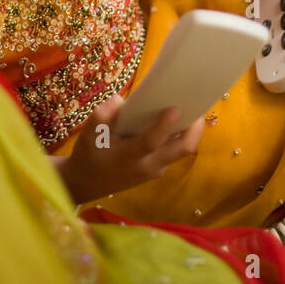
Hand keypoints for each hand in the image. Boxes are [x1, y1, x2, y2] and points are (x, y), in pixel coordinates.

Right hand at [59, 95, 204, 203]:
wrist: (87, 184)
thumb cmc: (88, 157)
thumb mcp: (87, 136)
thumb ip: (101, 116)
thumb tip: (119, 99)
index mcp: (129, 157)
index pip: (150, 142)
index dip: (163, 127)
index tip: (174, 108)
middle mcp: (148, 165)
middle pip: (181, 149)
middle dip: (194, 129)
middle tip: (197, 105)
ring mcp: (155, 169)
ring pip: (181, 151)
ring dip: (190, 131)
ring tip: (191, 106)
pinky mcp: (157, 168)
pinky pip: (174, 151)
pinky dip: (179, 135)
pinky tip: (176, 119)